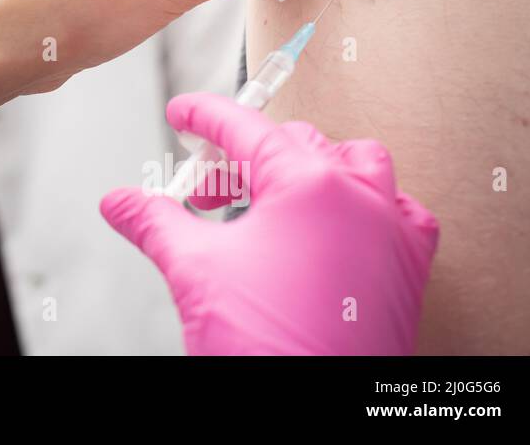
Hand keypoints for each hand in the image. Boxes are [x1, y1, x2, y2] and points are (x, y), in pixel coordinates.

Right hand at [101, 93, 439, 354]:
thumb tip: (122, 203)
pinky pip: (399, 212)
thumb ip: (154, 222)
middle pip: (295, 143)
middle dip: (242, 157)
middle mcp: (360, 200)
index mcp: (310, 186)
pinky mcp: (407, 270)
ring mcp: (390, 234)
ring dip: (310, 168)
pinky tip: (332, 225)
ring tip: (268, 196)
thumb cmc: (269, 348)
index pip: (247, 128)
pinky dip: (366, 205)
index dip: (206, 117)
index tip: (185, 115)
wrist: (309, 415)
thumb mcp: (194, 270)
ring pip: (357, 165)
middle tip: (204, 186)